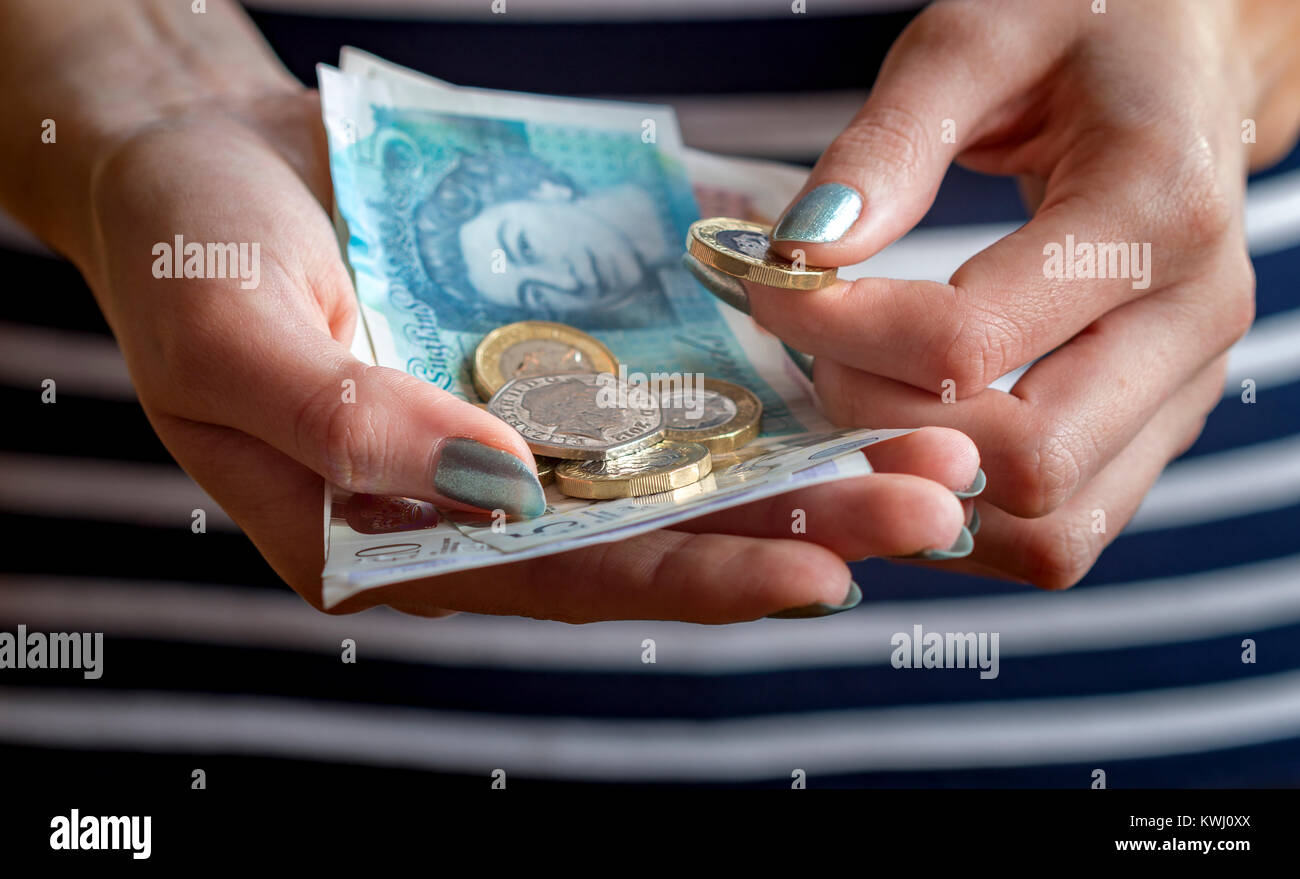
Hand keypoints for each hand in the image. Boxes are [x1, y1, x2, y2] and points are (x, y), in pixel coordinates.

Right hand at [50, 45, 979, 621]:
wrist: (196, 154)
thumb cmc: (181, 258)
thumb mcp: (228, 343)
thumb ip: (347, 428)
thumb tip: (498, 485)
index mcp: (394, 538)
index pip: (565, 577)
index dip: (690, 577)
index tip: (818, 575)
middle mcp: (478, 499)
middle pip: (654, 527)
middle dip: (793, 524)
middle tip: (927, 506)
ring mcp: (523, 422)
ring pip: (682, 460)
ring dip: (806, 456)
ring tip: (927, 451)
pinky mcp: (549, 349)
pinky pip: (664, 373)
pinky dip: (755, 375)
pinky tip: (851, 372)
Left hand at [692, 0, 1299, 587]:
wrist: (1188, 57)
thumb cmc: (1082, 29)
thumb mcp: (977, 37)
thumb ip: (888, 144)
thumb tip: (804, 256)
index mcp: (1155, 212)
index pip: (970, 344)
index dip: (842, 336)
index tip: (773, 290)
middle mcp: (1193, 322)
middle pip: (1025, 465)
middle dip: (885, 428)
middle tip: (820, 357)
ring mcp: (1184, 391)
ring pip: (1053, 534)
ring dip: (929, 496)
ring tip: (860, 403)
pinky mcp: (1156, 429)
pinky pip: (1060, 533)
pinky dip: (969, 514)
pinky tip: (906, 441)